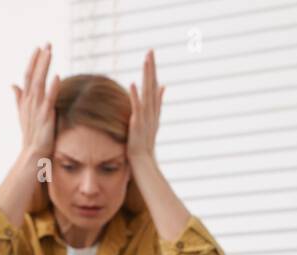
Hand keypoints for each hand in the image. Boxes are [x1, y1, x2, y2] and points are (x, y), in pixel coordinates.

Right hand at [11, 42, 57, 159]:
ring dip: (44, 67)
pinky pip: (48, 101)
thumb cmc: (30, 137)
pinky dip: (52, 88)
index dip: (34, 61)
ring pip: (39, 83)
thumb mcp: (24, 115)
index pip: (29, 76)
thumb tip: (13, 85)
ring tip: (49, 52)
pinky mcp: (44, 118)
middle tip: (47, 43)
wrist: (31, 156)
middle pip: (34, 75)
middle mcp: (29, 102)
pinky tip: (57, 77)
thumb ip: (19, 98)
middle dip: (40, 59)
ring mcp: (36, 109)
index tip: (39, 46)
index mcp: (26, 100)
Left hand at [126, 48, 162, 168]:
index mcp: (153, 108)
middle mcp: (151, 111)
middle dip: (151, 68)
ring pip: (147, 93)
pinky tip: (133, 84)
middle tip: (150, 50)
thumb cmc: (145, 141)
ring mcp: (146, 117)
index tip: (150, 52)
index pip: (153, 84)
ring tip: (145, 62)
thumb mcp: (152, 119)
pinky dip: (136, 97)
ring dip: (146, 77)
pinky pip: (137, 109)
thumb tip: (163, 85)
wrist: (144, 161)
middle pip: (151, 85)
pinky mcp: (138, 125)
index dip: (152, 69)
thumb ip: (158, 102)